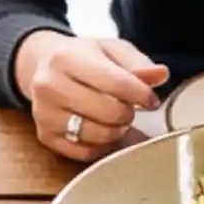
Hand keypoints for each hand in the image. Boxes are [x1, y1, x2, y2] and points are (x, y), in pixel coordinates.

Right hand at [14, 31, 169, 161]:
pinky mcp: (45, 136)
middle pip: (110, 112)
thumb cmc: (84, 58)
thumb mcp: (111, 50)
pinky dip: (101, 145)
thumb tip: (161, 74)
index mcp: (66, 58)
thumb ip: (138, 63)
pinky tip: (100, 128)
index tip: (150, 98)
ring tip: (114, 117)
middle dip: (128, 113)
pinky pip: (86, 152)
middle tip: (128, 108)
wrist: (42, 66)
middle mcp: (49, 86)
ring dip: (117, 130)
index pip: (118, 83)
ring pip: (99, 136)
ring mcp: (44, 113)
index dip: (142, 94)